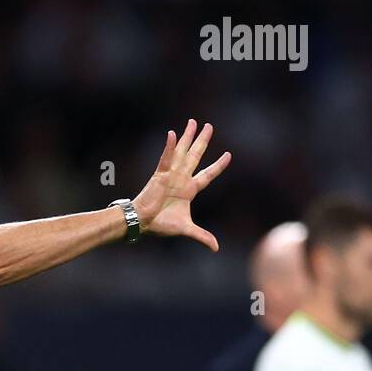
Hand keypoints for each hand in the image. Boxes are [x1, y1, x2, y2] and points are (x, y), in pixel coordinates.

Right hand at [132, 120, 230, 251]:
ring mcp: (171, 175)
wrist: (143, 223)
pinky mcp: (159, 175)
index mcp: (189, 190)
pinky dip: (169, 147)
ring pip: (181, 151)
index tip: (228, 155)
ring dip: (187, 137)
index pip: (207, 175)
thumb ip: (202, 236)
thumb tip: (216, 248)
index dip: (218, 166)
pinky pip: (165, 158)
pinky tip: (172, 133)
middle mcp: (181, 179)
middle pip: (195, 156)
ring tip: (193, 122)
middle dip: (202, 141)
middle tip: (209, 126)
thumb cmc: (161, 225)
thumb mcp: (187, 229)